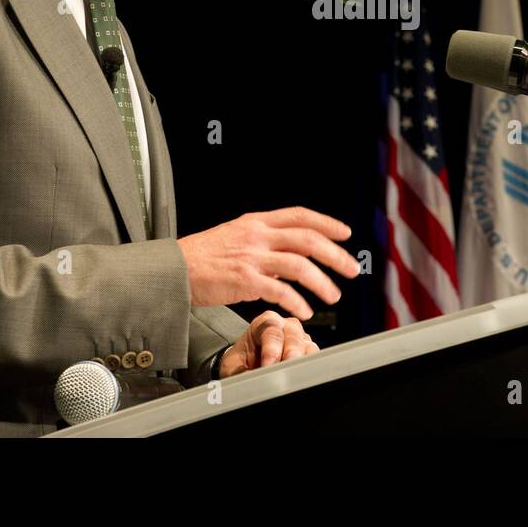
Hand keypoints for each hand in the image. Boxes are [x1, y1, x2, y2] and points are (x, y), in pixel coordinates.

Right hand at [176, 206, 358, 319]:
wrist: (175, 269)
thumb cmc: (203, 255)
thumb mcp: (236, 235)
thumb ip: (264, 241)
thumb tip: (291, 254)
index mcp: (256, 221)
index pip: (300, 215)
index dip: (327, 223)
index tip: (345, 233)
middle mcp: (257, 235)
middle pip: (308, 239)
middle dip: (335, 255)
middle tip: (351, 269)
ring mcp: (252, 257)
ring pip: (300, 266)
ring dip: (322, 282)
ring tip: (333, 295)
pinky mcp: (245, 281)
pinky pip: (281, 291)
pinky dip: (298, 302)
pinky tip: (305, 311)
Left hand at [220, 311, 319, 376]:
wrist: (246, 370)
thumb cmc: (240, 363)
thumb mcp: (233, 367)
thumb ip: (241, 372)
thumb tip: (249, 380)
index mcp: (265, 323)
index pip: (272, 329)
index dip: (271, 348)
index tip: (267, 365)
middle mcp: (285, 327)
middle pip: (293, 335)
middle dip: (290, 353)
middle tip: (285, 368)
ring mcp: (299, 339)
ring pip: (307, 346)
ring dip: (302, 361)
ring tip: (294, 374)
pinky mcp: (308, 352)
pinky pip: (315, 357)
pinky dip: (309, 367)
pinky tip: (301, 376)